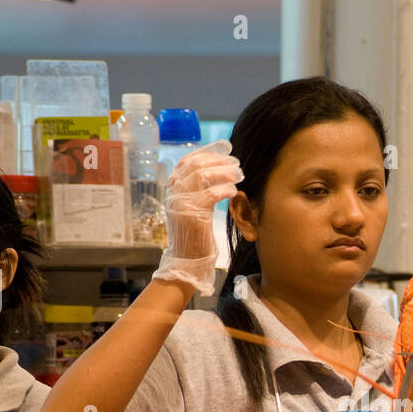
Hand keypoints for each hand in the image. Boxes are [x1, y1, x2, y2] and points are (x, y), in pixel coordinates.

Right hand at [152, 139, 243, 293]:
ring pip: (201, 175)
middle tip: (237, 163)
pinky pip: (210, 194)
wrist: (186, 263)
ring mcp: (180, 203)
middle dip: (219, 160)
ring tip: (239, 174)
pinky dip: (224, 189)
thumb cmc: (195, 238)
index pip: (187, 161)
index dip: (207, 152)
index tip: (225, 148)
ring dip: (223, 172)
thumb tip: (217, 170)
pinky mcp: (191, 215)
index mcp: (173, 190)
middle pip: (195, 164)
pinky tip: (234, 191)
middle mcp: (173, 194)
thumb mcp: (194, 209)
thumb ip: (198, 191)